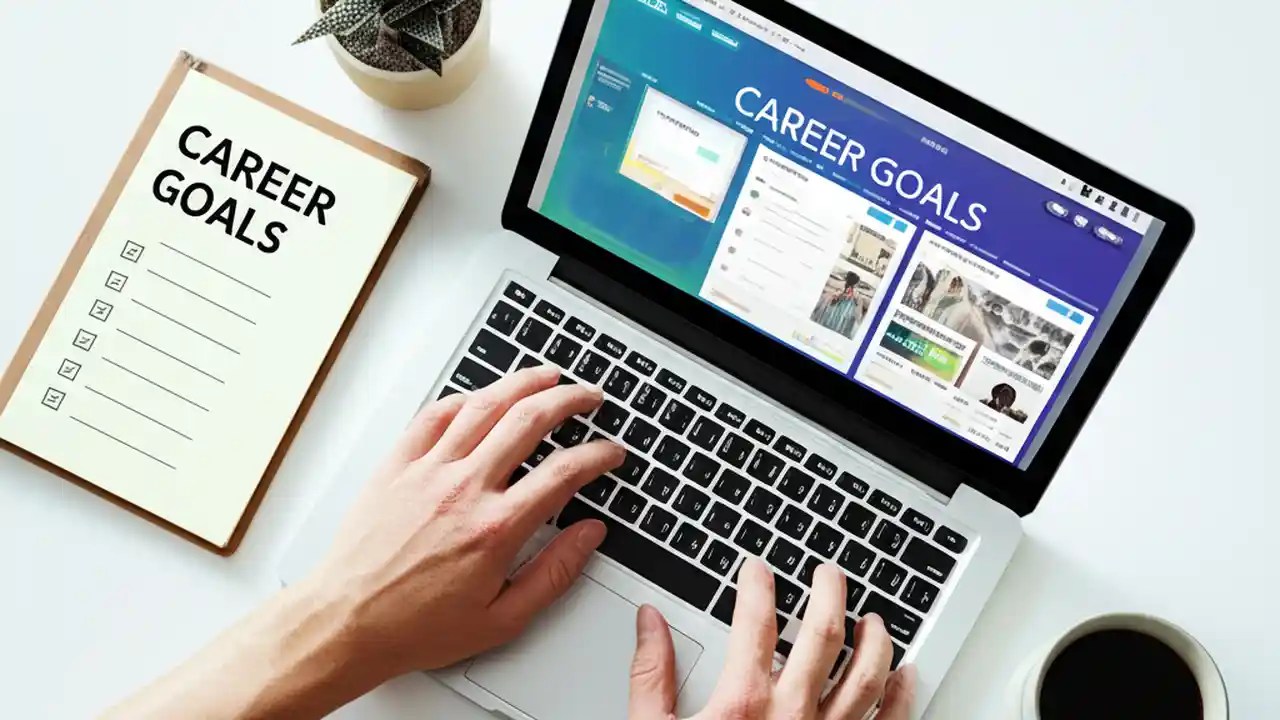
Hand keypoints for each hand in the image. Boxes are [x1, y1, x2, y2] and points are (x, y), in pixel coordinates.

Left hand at [303, 365, 623, 681]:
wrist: (347, 622)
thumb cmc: (416, 627)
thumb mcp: (502, 619)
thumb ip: (554, 573)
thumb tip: (589, 535)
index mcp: (496, 529)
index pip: (565, 472)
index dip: (599, 454)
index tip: (610, 452)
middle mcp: (464, 490)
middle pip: (530, 420)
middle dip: (570, 400)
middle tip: (588, 398)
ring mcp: (428, 472)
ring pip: (484, 405)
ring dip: (523, 383)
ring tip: (548, 376)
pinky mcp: (397, 465)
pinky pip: (434, 415)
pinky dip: (464, 398)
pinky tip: (481, 396)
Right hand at [628, 558, 915, 718]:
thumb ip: (651, 676)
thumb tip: (650, 622)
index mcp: (743, 704)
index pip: (756, 621)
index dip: (757, 585)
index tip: (757, 569)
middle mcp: (793, 716)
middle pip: (825, 634)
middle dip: (830, 593)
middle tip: (829, 572)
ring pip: (869, 675)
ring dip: (876, 639)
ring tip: (874, 618)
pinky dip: (903, 695)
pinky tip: (906, 674)